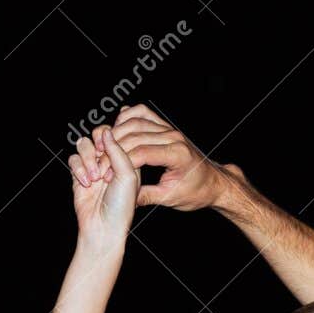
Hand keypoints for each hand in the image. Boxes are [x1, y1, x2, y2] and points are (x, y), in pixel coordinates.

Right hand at [69, 126, 135, 250]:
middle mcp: (111, 162)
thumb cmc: (121, 206)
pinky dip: (78, 168)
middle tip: (102, 161)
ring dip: (88, 158)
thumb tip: (108, 132)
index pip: (118, 136)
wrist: (103, 227)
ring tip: (95, 177)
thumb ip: (119, 152)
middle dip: (99, 147)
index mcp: (128, 161)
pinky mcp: (79, 173)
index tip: (113, 157)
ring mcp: (94, 166)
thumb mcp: (128, 176)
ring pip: (84, 144)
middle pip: (99, 136)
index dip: (113, 143)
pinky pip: (73, 158)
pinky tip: (86, 182)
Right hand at [109, 103, 232, 210]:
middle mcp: (174, 138)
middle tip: (100, 161)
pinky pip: (143, 113)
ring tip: (103, 146)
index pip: (141, 153)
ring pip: (136, 120)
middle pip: (135, 135)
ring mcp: (170, 129)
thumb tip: (125, 199)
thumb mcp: (171, 199)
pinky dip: (127, 117)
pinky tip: (116, 128)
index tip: (106, 174)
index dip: (120, 163)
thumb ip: (147, 196)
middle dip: (114, 149)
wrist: (213, 182)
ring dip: (117, 131)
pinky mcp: (166, 127)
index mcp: (177, 155)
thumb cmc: (196, 192)